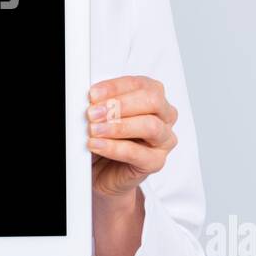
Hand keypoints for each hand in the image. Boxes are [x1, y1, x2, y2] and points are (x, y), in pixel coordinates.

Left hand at [86, 75, 177, 200]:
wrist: (103, 171)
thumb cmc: (106, 138)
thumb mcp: (102, 116)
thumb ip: (102, 104)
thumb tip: (91, 97)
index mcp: (153, 97)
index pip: (141, 84)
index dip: (115, 87)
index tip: (94, 94)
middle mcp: (163, 117)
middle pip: (152, 101)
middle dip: (120, 105)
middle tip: (94, 113)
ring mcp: (163, 140)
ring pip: (150, 126)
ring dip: (118, 126)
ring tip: (95, 130)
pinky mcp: (155, 162)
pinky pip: (137, 153)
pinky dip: (114, 148)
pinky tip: (97, 145)